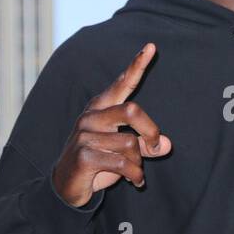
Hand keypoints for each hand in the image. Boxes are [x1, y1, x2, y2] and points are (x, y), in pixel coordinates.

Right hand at [51, 44, 171, 205]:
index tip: (151, 47)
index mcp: (101, 108)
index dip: (137, 66)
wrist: (67, 187)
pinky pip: (122, 163)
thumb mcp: (124, 152)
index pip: (122, 84)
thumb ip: (145, 145)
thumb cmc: (98, 162)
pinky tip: (135, 181)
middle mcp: (91, 116)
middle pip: (132, 111)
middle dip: (151, 132)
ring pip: (130, 144)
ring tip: (135, 171)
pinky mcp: (84, 156)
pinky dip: (135, 175)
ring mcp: (85, 135)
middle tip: (157, 148)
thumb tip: (167, 145)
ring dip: (139, 163)